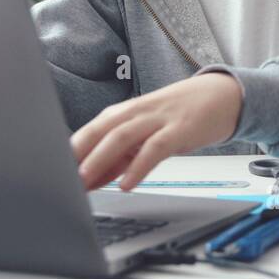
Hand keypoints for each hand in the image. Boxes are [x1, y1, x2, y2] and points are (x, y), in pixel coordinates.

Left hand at [70, 72, 242, 191]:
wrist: (223, 95)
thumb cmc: (182, 115)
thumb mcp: (148, 134)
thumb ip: (122, 156)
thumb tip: (94, 178)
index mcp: (126, 112)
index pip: (91, 130)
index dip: (71, 151)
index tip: (54, 172)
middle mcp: (138, 112)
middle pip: (100, 130)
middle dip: (78, 154)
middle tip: (61, 177)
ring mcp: (159, 119)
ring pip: (122, 136)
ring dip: (100, 159)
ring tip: (85, 180)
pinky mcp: (180, 129)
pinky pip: (155, 148)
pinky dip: (139, 166)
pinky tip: (128, 183)